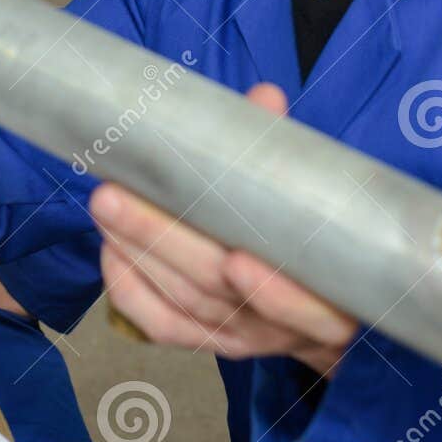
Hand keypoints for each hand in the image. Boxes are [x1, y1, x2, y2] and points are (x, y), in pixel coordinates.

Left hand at [90, 83, 357, 375]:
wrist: (324, 305)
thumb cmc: (319, 237)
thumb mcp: (319, 200)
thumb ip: (290, 155)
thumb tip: (264, 98)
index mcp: (335, 299)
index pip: (310, 310)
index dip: (274, 294)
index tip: (237, 261)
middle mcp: (286, 329)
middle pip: (221, 295)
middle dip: (165, 243)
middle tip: (116, 196)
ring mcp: (244, 338)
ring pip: (186, 303)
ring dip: (139, 252)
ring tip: (106, 205)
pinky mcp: (209, 343)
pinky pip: (162, 324)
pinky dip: (131, 288)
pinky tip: (111, 250)